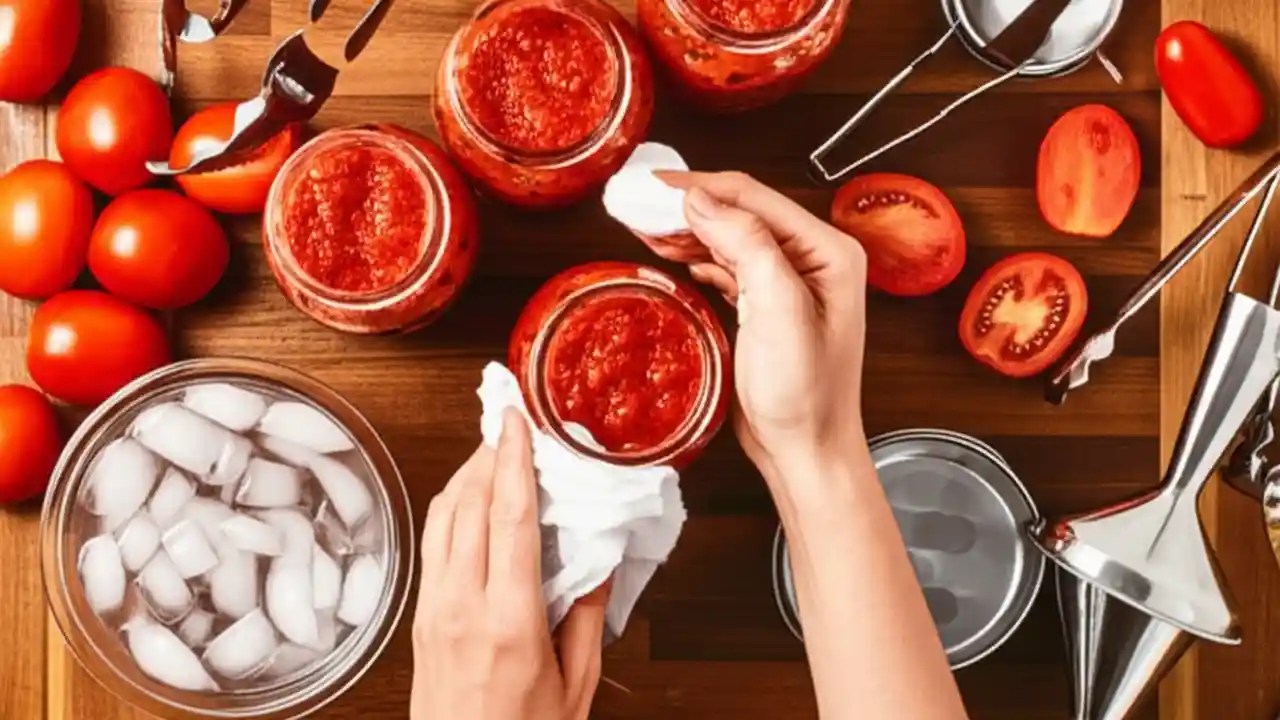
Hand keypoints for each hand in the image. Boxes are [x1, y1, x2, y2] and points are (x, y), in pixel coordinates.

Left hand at [410, 409, 606, 719]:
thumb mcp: (576, 683)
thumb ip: (587, 617)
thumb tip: (598, 560)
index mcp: (509, 621)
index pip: (508, 518)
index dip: (513, 459)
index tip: (518, 420)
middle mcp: (462, 605)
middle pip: (468, 503)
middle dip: (489, 454)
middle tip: (513, 425)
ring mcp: (433, 609)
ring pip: (442, 516)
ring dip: (466, 475)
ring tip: (494, 452)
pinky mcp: (420, 616)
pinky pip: (432, 542)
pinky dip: (451, 507)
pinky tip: (471, 500)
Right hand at [658, 171, 869, 505]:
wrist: (807, 453)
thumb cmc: (806, 396)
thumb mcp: (778, 312)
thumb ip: (747, 246)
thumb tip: (701, 199)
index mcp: (828, 250)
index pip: (754, 198)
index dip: (699, 187)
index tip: (651, 187)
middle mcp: (813, 259)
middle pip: (740, 212)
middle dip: (688, 206)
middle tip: (635, 204)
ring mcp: (791, 282)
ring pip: (729, 237)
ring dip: (687, 230)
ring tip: (642, 225)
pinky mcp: (768, 305)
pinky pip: (728, 265)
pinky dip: (697, 256)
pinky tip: (672, 254)